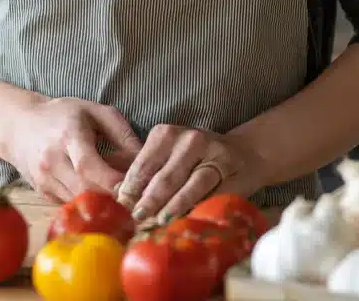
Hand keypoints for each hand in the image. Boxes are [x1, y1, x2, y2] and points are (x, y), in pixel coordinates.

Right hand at [0, 96, 142, 202]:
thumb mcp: (95, 111)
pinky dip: (89, 207)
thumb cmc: (63, 115)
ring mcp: (45, 181)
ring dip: (103, 205)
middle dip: (113, 198)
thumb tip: (146, 160)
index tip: (136, 187)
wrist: (19, 125)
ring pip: (79, 204)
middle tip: (136, 199)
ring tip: (122, 199)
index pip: (89, 167)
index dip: (113, 182)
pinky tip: (102, 198)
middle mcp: (52, 161)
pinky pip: (72, 207)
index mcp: (68, 135)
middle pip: (85, 191)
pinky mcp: (43, 195)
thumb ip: (122, 133)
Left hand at [115, 124, 269, 220]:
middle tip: (136, 220)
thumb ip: (145, 171)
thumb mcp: (168, 157)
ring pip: (185, 184)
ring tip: (156, 223)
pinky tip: (184, 220)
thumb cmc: (194, 160)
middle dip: (147, 202)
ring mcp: (209, 151)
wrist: (242, 154)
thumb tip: (116, 192)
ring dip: (169, 208)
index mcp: (165, 133)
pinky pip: (208, 191)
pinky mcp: (226, 167)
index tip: (121, 207)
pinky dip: (193, 207)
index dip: (131, 188)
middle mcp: (187, 138)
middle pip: (162, 177)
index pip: (142, 164)